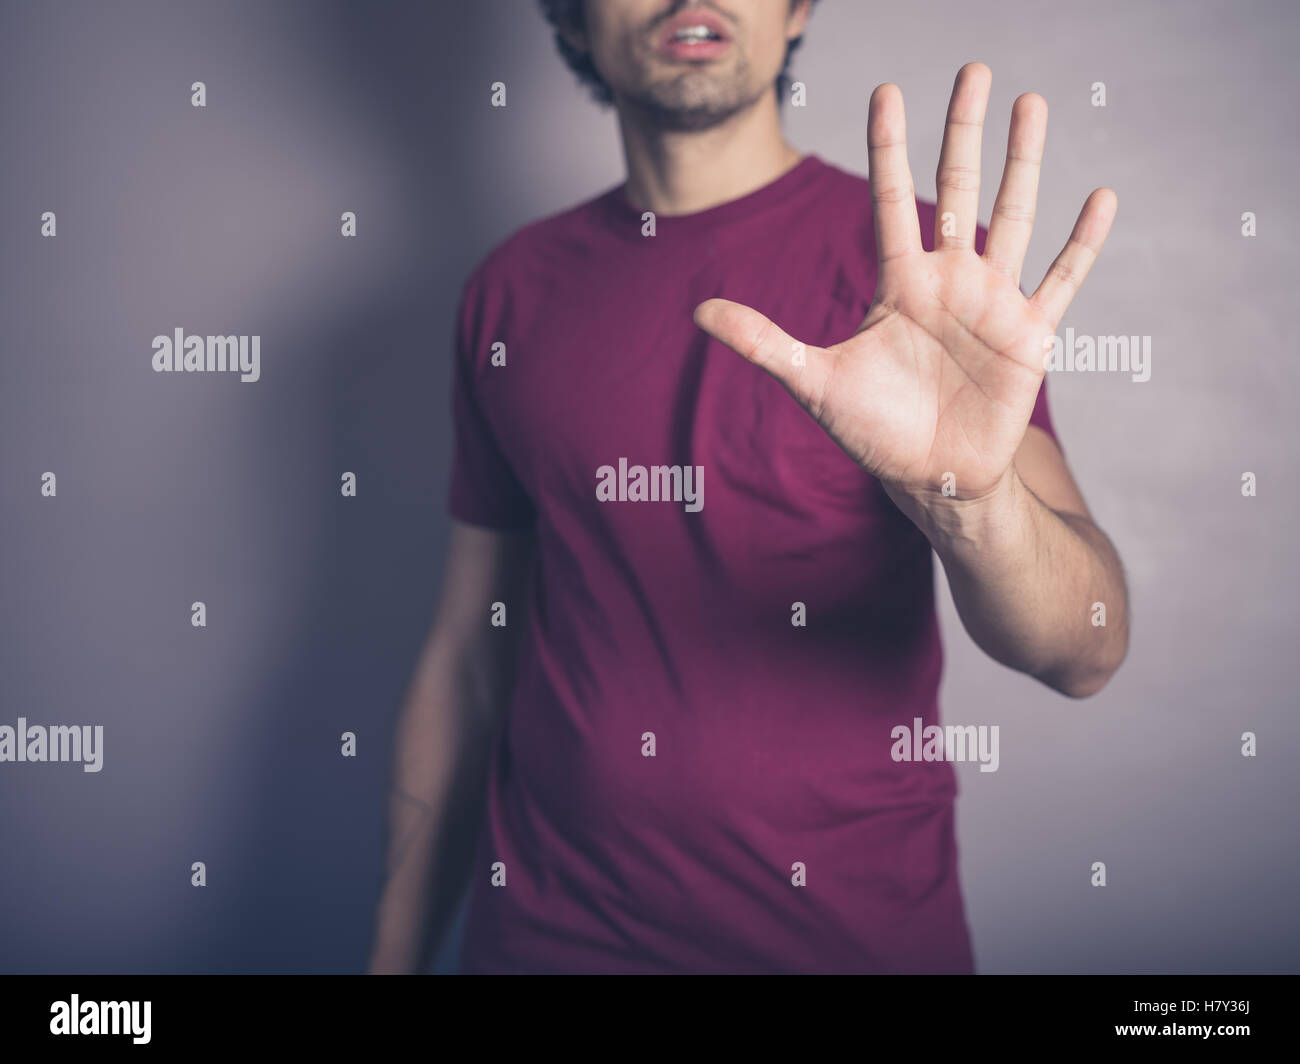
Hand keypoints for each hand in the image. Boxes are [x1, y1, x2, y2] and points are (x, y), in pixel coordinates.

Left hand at [694, 63, 1115, 503]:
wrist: (929, 477)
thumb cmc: (872, 430)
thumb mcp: (814, 382)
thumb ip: (764, 343)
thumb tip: (697, 312)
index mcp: (898, 283)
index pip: (890, 200)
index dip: (888, 147)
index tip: (886, 89)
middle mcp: (947, 280)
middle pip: (956, 189)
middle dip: (963, 130)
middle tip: (974, 68)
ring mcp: (991, 302)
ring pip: (1012, 217)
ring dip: (1023, 162)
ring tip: (1031, 105)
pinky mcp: (1029, 335)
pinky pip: (1061, 279)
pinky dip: (1082, 243)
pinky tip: (1100, 196)